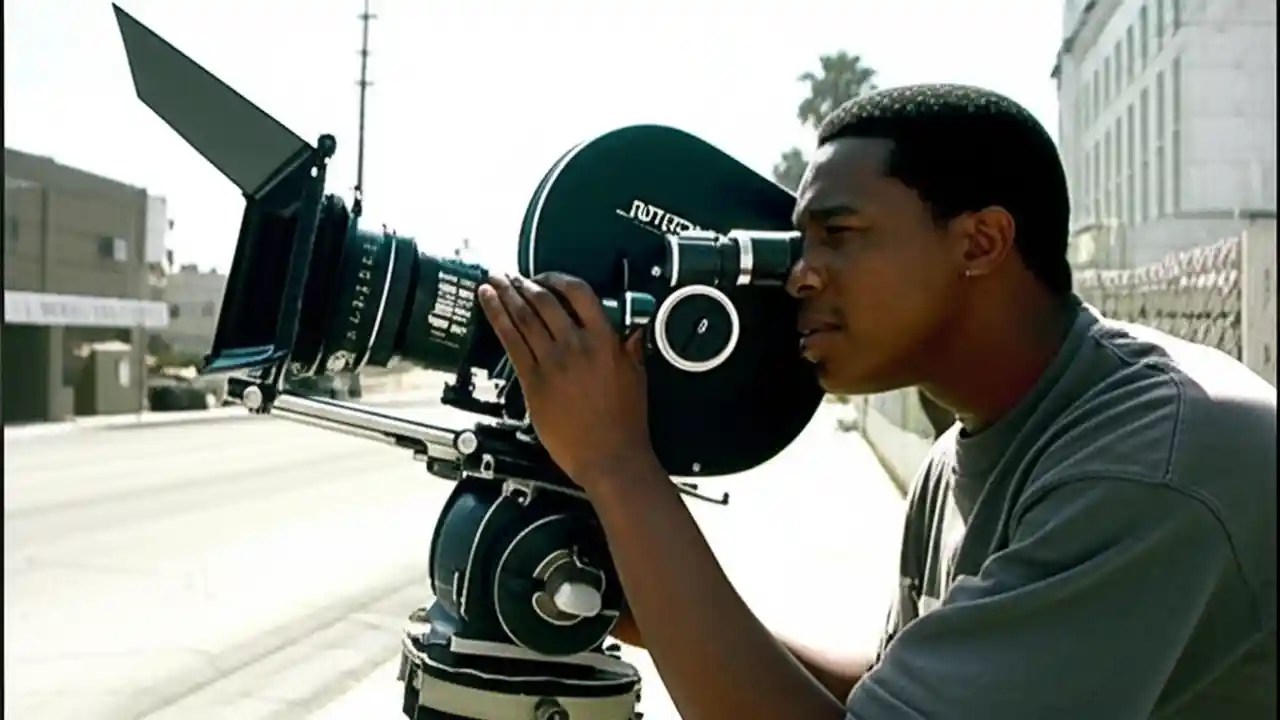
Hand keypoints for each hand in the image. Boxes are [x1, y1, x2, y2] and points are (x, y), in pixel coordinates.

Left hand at [477, 272, 658, 488]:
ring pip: (524, 318)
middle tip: (511, 275)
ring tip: (493, 281)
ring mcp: (553, 363)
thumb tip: (631, 329)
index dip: (557, 278)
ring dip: (505, 295)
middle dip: (523, 283)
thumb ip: (630, 347)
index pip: (579, 293)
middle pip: (544, 302)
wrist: (609, 457)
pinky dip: (497, 319)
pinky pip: (511, 343)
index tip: (546, 276)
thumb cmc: (625, 423)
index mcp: (605, 340)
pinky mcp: (533, 382)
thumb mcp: (637, 376)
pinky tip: (488, 305)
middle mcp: (577, 346)